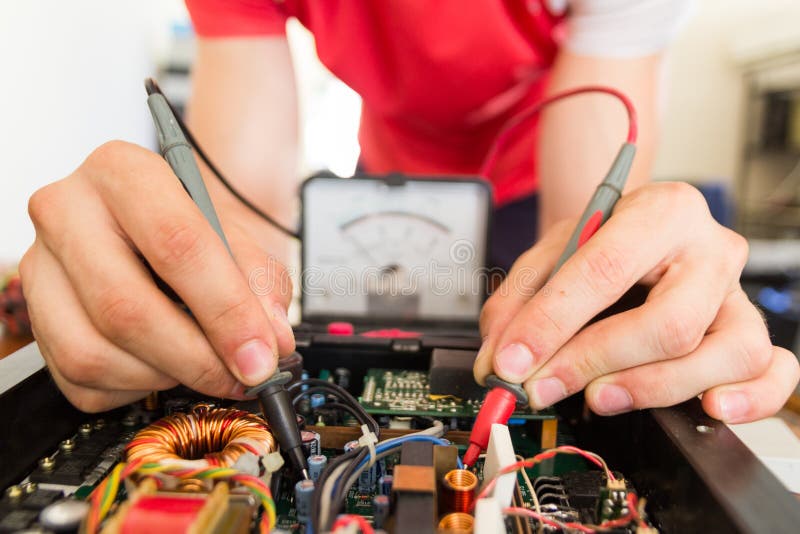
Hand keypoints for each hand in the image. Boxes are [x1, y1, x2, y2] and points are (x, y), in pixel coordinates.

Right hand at [20, 141, 294, 411]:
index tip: (259, 356)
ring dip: (163, 376)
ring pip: (93, 353)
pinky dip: (133, 388)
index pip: (176, 244)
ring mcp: (40, 266)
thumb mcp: (244, 241)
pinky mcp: (32, 316)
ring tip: (202, 365)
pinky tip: (162, 364)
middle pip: (124, 307)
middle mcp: (66, 211)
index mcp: (123, 172)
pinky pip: (78, 379)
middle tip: (239, 376)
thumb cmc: (198, 231)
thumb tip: (271, 343)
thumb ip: (262, 287)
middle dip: (195, 358)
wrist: (163, 228)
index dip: (225, 311)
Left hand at [475, 182, 798, 422]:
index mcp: (658, 211)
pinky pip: (773, 369)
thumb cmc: (599, 242)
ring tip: (598, 396)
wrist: (637, 231)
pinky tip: (710, 407)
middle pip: (669, 322)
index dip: (552, 323)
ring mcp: (737, 292)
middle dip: (594, 362)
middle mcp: (709, 248)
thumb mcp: (548, 254)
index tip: (511, 362)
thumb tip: (498, 362)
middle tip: (543, 385)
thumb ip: (518, 302)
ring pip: (724, 353)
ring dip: (652, 388)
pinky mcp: (752, 328)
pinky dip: (751, 398)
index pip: (605, 269)